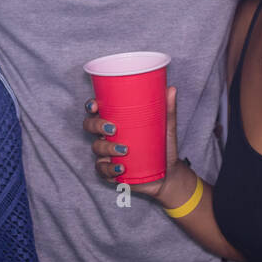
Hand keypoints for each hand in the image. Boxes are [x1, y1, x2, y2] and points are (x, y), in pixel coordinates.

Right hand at [84, 86, 183, 201]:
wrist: (168, 172)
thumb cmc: (163, 145)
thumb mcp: (166, 127)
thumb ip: (167, 109)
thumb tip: (171, 89)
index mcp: (115, 119)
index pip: (96, 109)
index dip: (91, 106)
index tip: (95, 105)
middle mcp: (107, 135)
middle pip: (89, 126)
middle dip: (96, 125)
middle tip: (113, 128)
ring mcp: (107, 153)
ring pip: (96, 148)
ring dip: (107, 148)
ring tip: (125, 150)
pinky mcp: (110, 170)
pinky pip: (103, 170)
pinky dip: (110, 169)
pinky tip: (121, 168)